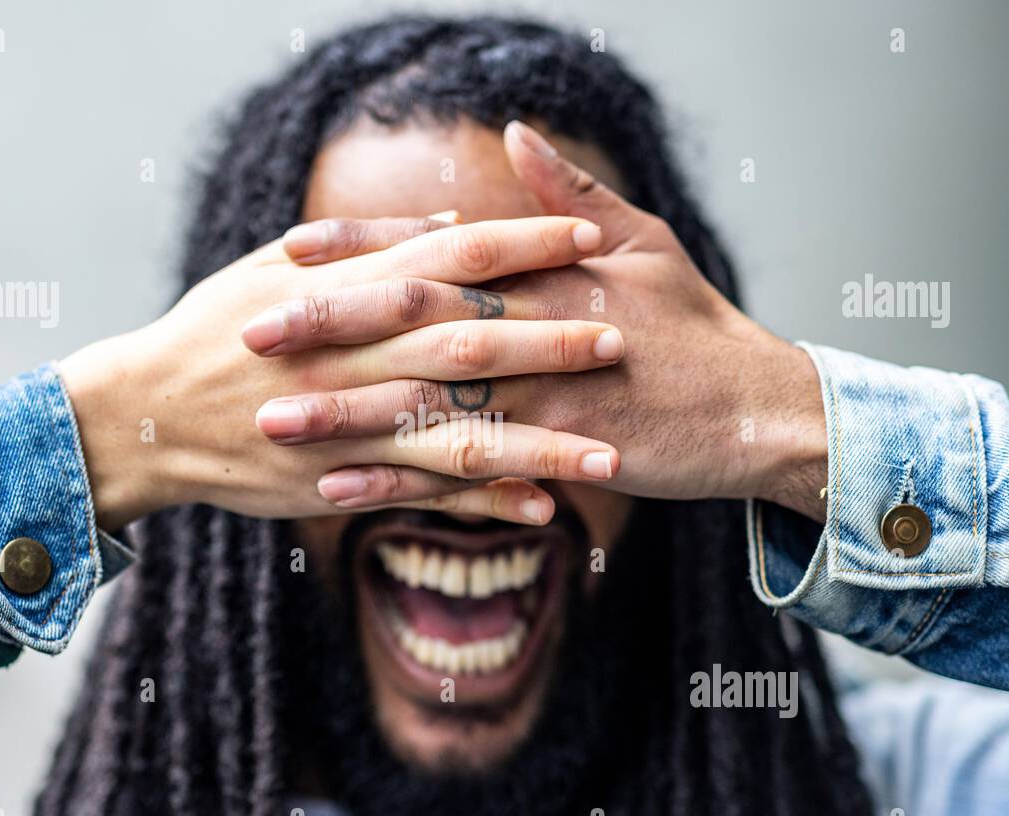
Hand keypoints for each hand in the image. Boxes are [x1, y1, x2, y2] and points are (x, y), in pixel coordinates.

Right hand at [57, 213, 626, 529]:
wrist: (148, 414)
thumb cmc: (214, 329)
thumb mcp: (279, 265)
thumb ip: (367, 243)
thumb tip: (450, 223)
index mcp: (352, 292)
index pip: (456, 259)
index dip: (527, 249)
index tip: (589, 240)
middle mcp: (361, 356)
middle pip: (475, 342)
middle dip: (553, 340)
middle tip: (623, 338)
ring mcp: (355, 424)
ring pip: (464, 431)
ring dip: (541, 443)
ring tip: (610, 455)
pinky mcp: (344, 478)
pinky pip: (426, 491)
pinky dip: (484, 500)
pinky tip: (541, 507)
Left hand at [260, 121, 828, 521]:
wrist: (760, 408)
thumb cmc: (698, 324)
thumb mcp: (644, 241)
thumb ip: (570, 193)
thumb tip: (516, 132)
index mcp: (544, 268)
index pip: (434, 249)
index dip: (361, 248)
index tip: (290, 250)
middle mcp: (533, 324)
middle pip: (412, 319)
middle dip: (326, 325)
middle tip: (249, 332)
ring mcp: (541, 391)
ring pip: (425, 398)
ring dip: (343, 411)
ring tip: (270, 421)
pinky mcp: (553, 451)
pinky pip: (461, 469)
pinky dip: (400, 480)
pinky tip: (339, 489)